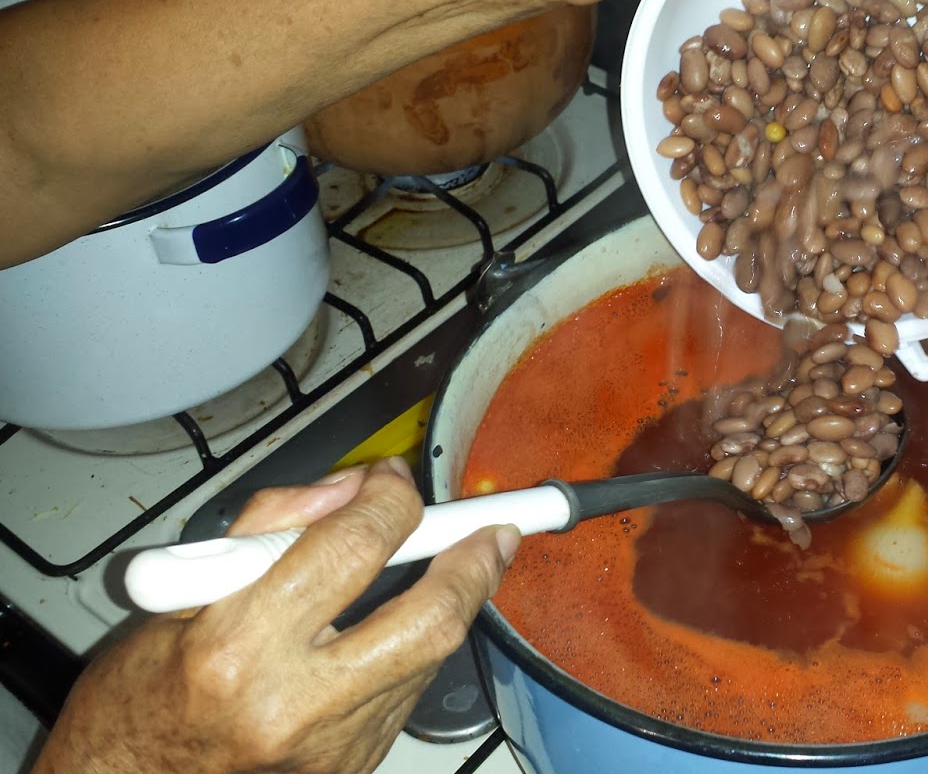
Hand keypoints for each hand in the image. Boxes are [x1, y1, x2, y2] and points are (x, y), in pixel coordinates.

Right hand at [31, 457, 520, 773]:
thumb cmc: (137, 695)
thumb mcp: (179, 593)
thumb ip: (270, 528)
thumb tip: (351, 487)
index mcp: (238, 651)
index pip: (352, 548)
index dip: (391, 499)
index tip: (397, 479)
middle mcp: (296, 707)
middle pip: (428, 620)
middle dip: (474, 565)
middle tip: (493, 531)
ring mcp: (332, 748)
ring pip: (428, 658)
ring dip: (447, 604)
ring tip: (448, 567)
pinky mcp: (352, 769)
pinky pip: (405, 693)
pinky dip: (410, 650)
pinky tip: (386, 630)